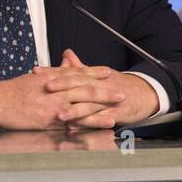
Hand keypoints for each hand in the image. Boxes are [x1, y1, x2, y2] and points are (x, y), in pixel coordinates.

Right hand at [0, 58, 123, 130]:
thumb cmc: (10, 91)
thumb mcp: (33, 78)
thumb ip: (51, 74)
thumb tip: (64, 66)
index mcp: (50, 78)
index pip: (76, 73)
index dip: (94, 72)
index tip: (108, 72)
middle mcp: (54, 89)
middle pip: (84, 87)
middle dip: (104, 89)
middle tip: (121, 91)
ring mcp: (52, 104)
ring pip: (82, 103)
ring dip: (101, 106)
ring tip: (117, 108)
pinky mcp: (47, 119)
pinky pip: (72, 120)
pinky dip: (88, 122)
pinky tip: (99, 123)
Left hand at [39, 49, 160, 128]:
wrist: (146, 94)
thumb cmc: (118, 85)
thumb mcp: (99, 74)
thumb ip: (80, 66)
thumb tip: (66, 54)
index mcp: (93, 76)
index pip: (71, 72)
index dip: (53, 71)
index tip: (36, 71)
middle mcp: (100, 86)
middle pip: (80, 84)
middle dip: (63, 86)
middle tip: (46, 88)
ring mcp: (108, 100)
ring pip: (90, 104)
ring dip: (74, 110)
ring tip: (58, 115)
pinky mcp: (116, 114)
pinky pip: (101, 119)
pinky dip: (89, 123)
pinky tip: (78, 128)